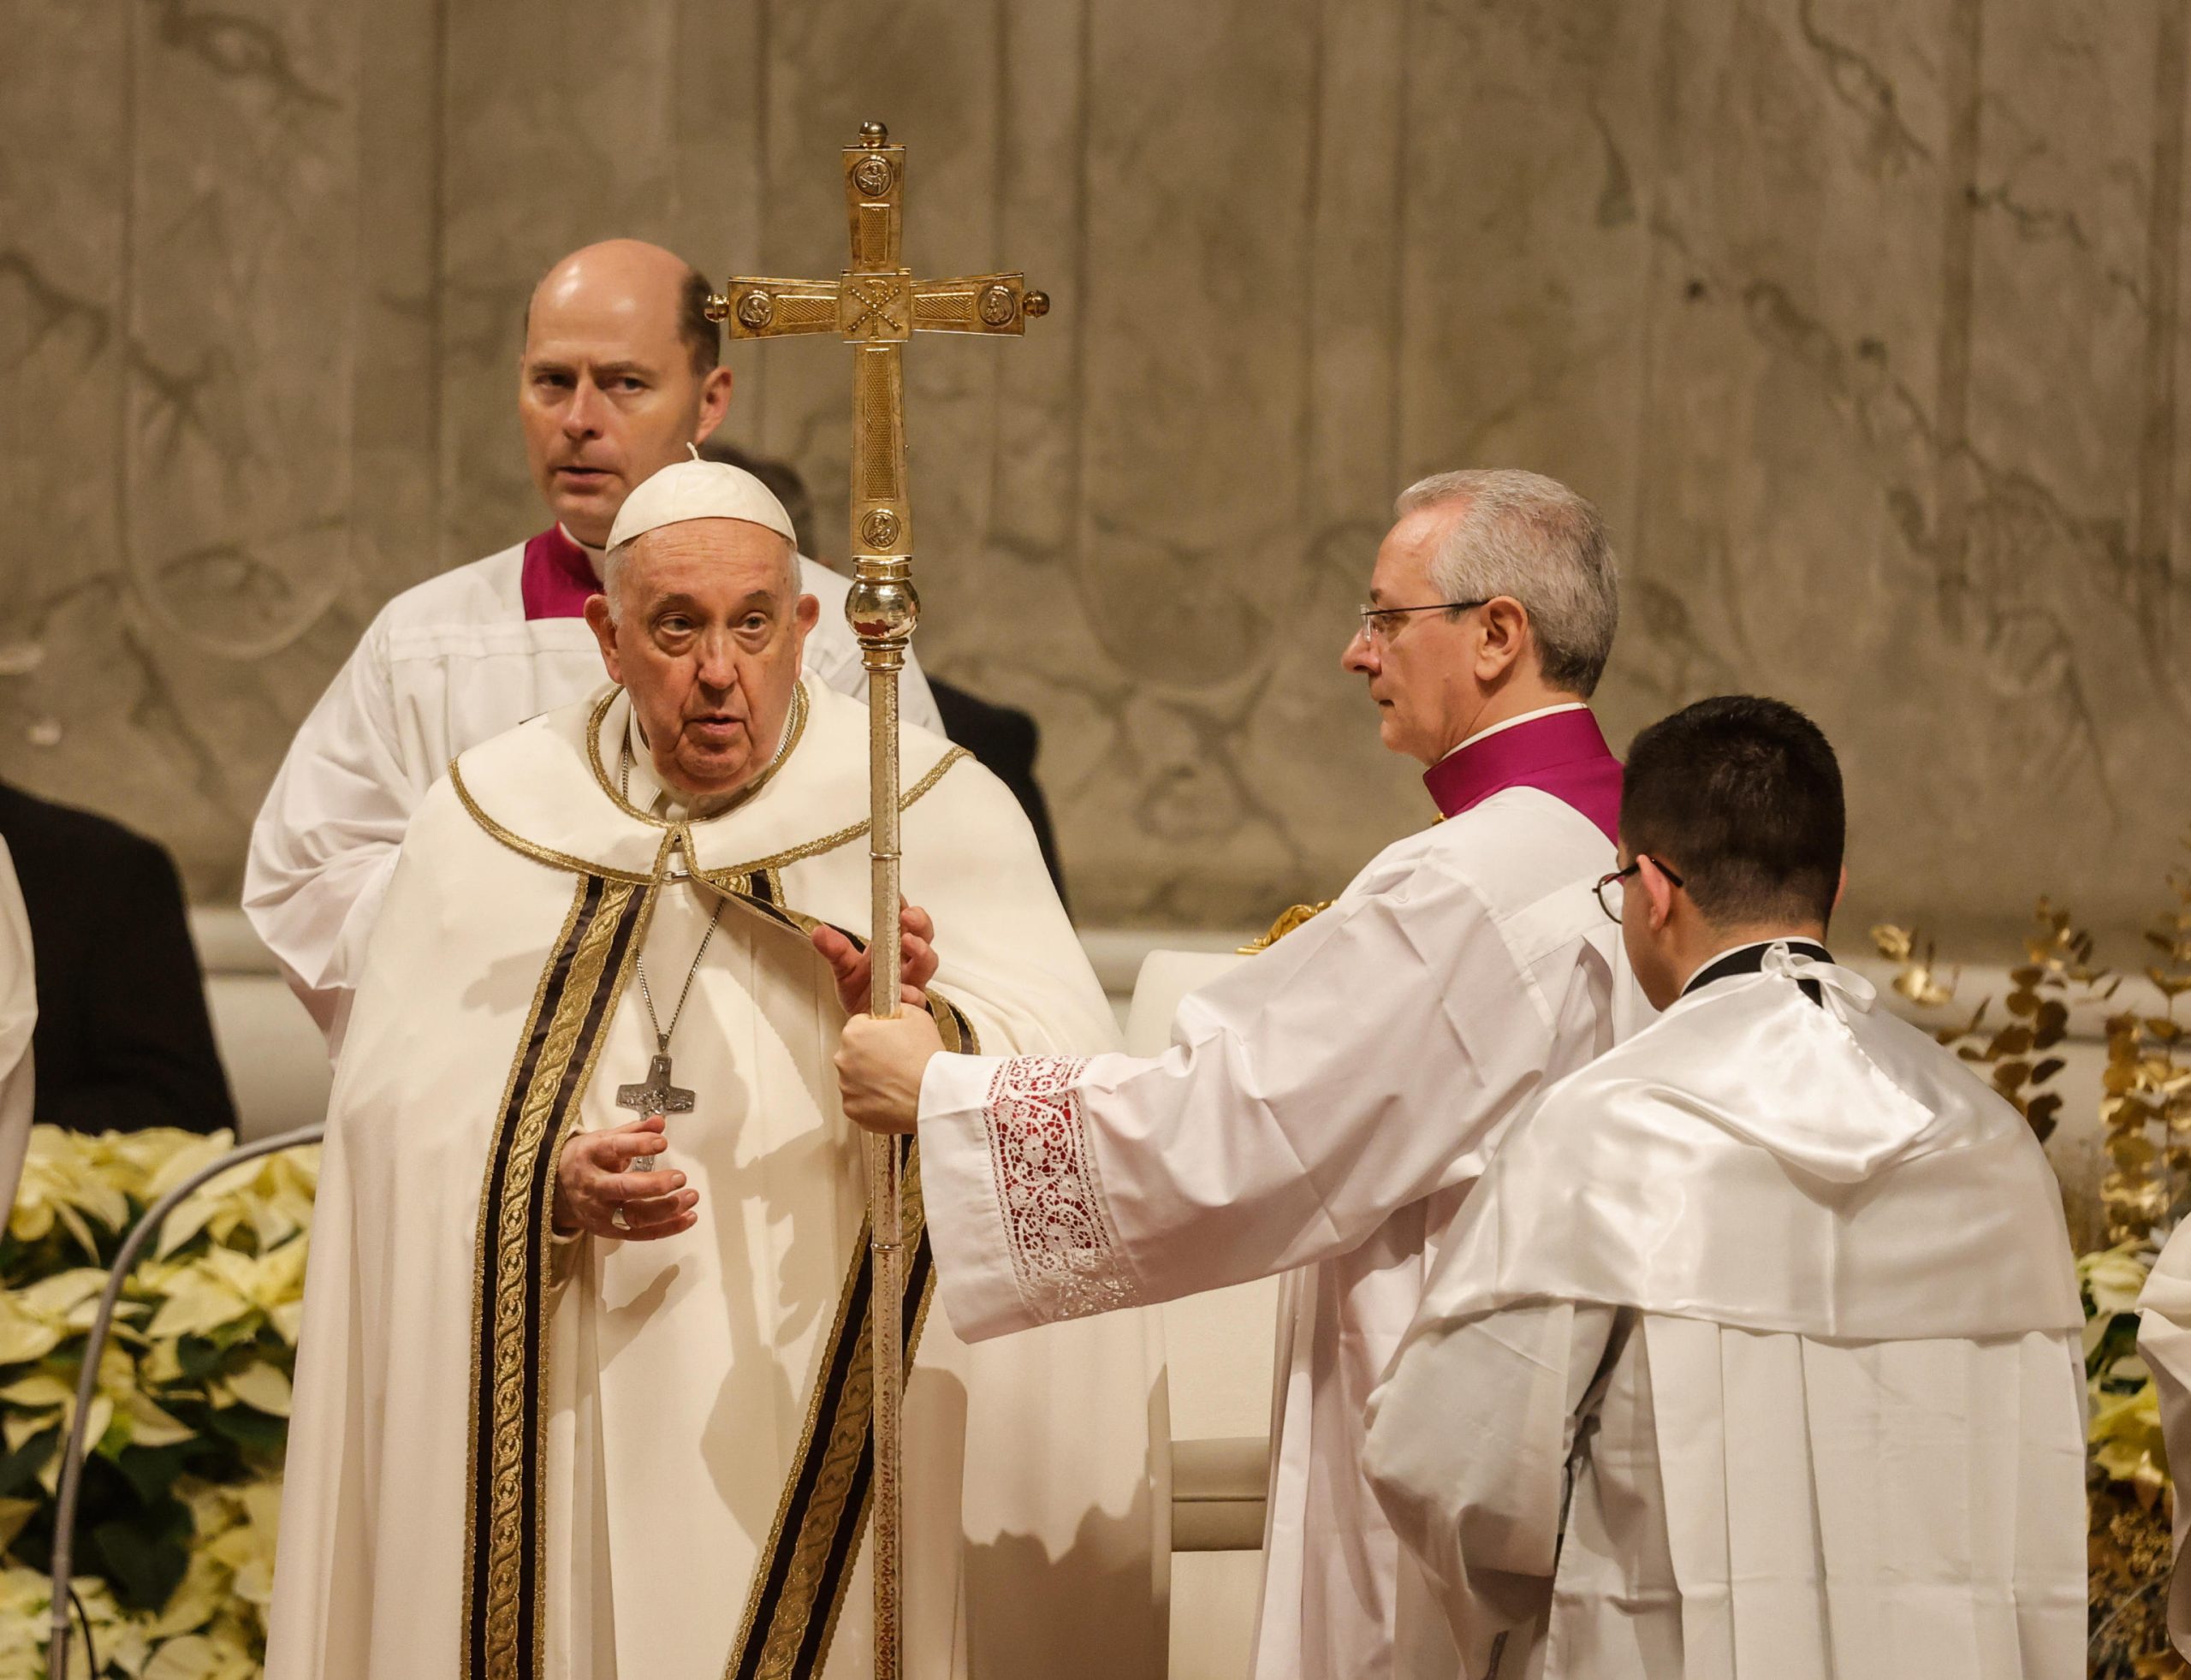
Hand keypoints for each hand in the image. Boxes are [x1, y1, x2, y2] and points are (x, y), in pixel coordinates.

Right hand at [553, 1114, 698, 1239]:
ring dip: (666, 1209)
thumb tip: (660, 1122)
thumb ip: (634, 1131)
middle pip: (623, 1189)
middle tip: (680, 1177)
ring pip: (634, 1216)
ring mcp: (600, 1212)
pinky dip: (667, 1228)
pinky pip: (640, 1234)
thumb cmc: (585, 1161)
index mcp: (590, 1156)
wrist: (555, 1191)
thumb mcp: (603, 1139)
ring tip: (690, 1197)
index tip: (662, 1142)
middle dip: (654, 1185)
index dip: (638, 1146)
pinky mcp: (609, 1230)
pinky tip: (688, 1218)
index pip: (613, 1149)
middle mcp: (594, 1186)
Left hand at [810, 899, 937, 1016]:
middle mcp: (907, 963)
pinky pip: (918, 1000)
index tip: (896, 897)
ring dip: (921, 952)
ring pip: (927, 964)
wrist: (864, 1027)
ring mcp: (913, 984)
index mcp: (893, 948)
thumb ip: (835, 951)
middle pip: (924, 937)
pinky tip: (903, 992)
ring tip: (908, 943)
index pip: (904, 921)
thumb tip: (819, 932)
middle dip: (919, 924)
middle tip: (907, 916)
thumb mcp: (844, 969)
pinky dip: (911, 994)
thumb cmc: (861, 993)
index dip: (903, 907)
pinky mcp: (912, 1008)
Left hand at [835, 1010, 945, 1134]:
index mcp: (854, 1033)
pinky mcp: (852, 1110)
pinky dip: (871, 1100)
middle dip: (871, 1055)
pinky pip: (859, 1101)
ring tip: (896, 1081)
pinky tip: (891, 1096)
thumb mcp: (917, 1016)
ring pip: (855, 1078)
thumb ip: (896, 1008)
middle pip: (854, 1052)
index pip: (859, 1025)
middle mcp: (843, 1060)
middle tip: (896, 1061)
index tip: (890, 1039)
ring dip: (870, 1078)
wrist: (933, 1098)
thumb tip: (891, 1011)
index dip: (877, 1030)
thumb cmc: (926, 1060)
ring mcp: (846, 1087)